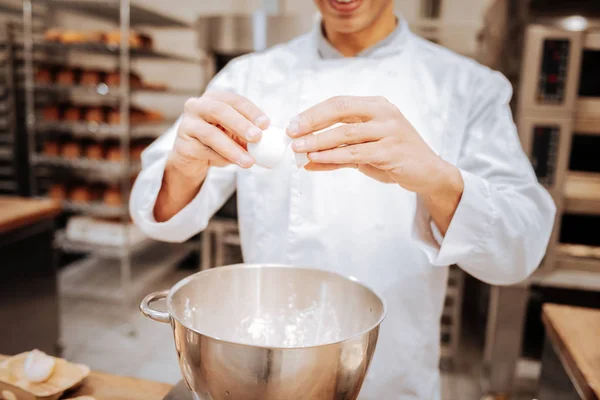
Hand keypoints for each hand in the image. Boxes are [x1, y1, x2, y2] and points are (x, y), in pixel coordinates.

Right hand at [155, 91, 268, 221]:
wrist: (192, 160)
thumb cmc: (218, 143)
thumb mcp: (237, 136)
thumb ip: (251, 136)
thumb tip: (274, 141)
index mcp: (214, 99)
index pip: (235, 100)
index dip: (251, 111)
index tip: (266, 124)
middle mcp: (197, 106)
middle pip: (220, 111)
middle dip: (241, 124)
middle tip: (258, 137)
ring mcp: (187, 124)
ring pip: (211, 134)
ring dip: (233, 148)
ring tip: (249, 161)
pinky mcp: (182, 144)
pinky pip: (204, 151)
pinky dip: (221, 158)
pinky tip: (231, 164)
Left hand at [287, 95, 463, 232]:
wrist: (427, 173)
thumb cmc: (393, 157)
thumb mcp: (364, 151)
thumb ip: (337, 152)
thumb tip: (304, 159)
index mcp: (376, 105)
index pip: (338, 102)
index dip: (313, 112)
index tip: (293, 124)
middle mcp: (383, 113)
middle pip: (340, 110)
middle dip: (312, 121)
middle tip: (291, 133)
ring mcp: (389, 131)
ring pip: (345, 133)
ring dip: (318, 141)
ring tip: (298, 149)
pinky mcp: (391, 151)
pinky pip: (355, 153)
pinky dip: (332, 156)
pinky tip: (316, 160)